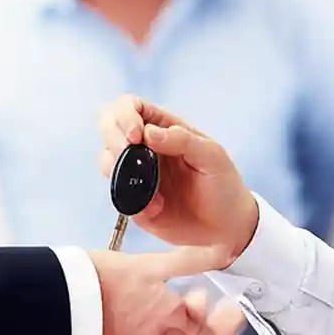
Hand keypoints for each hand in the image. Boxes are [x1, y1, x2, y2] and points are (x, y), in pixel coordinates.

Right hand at [90, 246, 242, 334]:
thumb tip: (223, 253)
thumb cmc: (103, 277)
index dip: (225, 323)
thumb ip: (190, 260)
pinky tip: (145, 331)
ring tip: (175, 320)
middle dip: (207, 334)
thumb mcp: (151, 263)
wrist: (63, 298)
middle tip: (202, 310)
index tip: (230, 310)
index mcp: (171, 318)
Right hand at [99, 94, 259, 266]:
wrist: (226, 228)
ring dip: (119, 170)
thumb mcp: (212, 157)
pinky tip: (155, 208)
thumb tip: (148, 132)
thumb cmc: (224, 186)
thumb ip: (183, 140)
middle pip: (109, 127)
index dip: (125, 115)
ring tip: (150, 189)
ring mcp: (137, 173)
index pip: (131, 106)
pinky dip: (131, 200)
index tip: (135, 135)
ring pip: (107, 159)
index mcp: (165, 129)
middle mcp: (146, 147)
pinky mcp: (135, 199)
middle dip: (112, 137)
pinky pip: (118, 194)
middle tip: (127, 154)